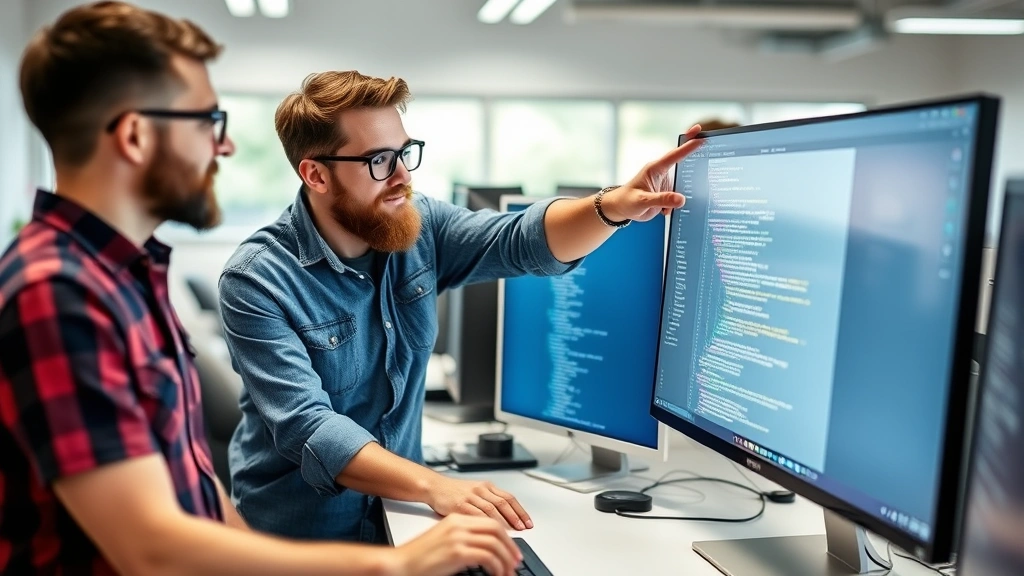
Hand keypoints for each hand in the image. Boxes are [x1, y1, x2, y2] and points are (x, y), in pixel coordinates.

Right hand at [392, 514, 520, 575]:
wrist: (401, 563)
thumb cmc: (420, 556)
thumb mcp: (445, 540)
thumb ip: (464, 538)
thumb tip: (486, 549)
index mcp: (456, 519)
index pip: (490, 521)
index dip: (505, 536)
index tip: (512, 549)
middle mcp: (459, 524)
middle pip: (496, 529)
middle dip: (510, 546)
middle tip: (515, 561)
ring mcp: (458, 537)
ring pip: (495, 543)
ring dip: (505, 559)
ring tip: (508, 571)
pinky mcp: (457, 552)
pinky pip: (487, 556)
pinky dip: (496, 566)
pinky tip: (496, 574)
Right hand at [425, 476, 532, 530]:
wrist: (435, 487)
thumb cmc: (454, 493)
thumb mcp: (475, 492)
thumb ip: (489, 502)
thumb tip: (507, 518)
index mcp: (487, 486)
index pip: (509, 498)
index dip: (521, 511)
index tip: (528, 523)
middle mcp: (481, 489)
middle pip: (503, 503)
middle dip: (515, 518)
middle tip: (523, 529)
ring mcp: (470, 497)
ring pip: (492, 510)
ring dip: (504, 523)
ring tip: (511, 534)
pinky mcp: (459, 505)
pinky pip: (476, 516)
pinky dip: (486, 525)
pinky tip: (492, 534)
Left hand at [600, 124, 703, 221]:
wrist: (621, 209)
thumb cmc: (627, 201)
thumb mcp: (643, 201)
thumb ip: (661, 199)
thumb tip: (681, 199)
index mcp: (655, 169)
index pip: (674, 155)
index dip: (688, 146)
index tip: (700, 137)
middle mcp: (662, 173)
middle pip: (682, 160)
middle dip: (694, 150)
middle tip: (708, 140)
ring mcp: (666, 183)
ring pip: (683, 181)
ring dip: (688, 186)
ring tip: (696, 185)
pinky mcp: (667, 193)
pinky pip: (679, 196)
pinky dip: (679, 202)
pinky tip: (667, 210)